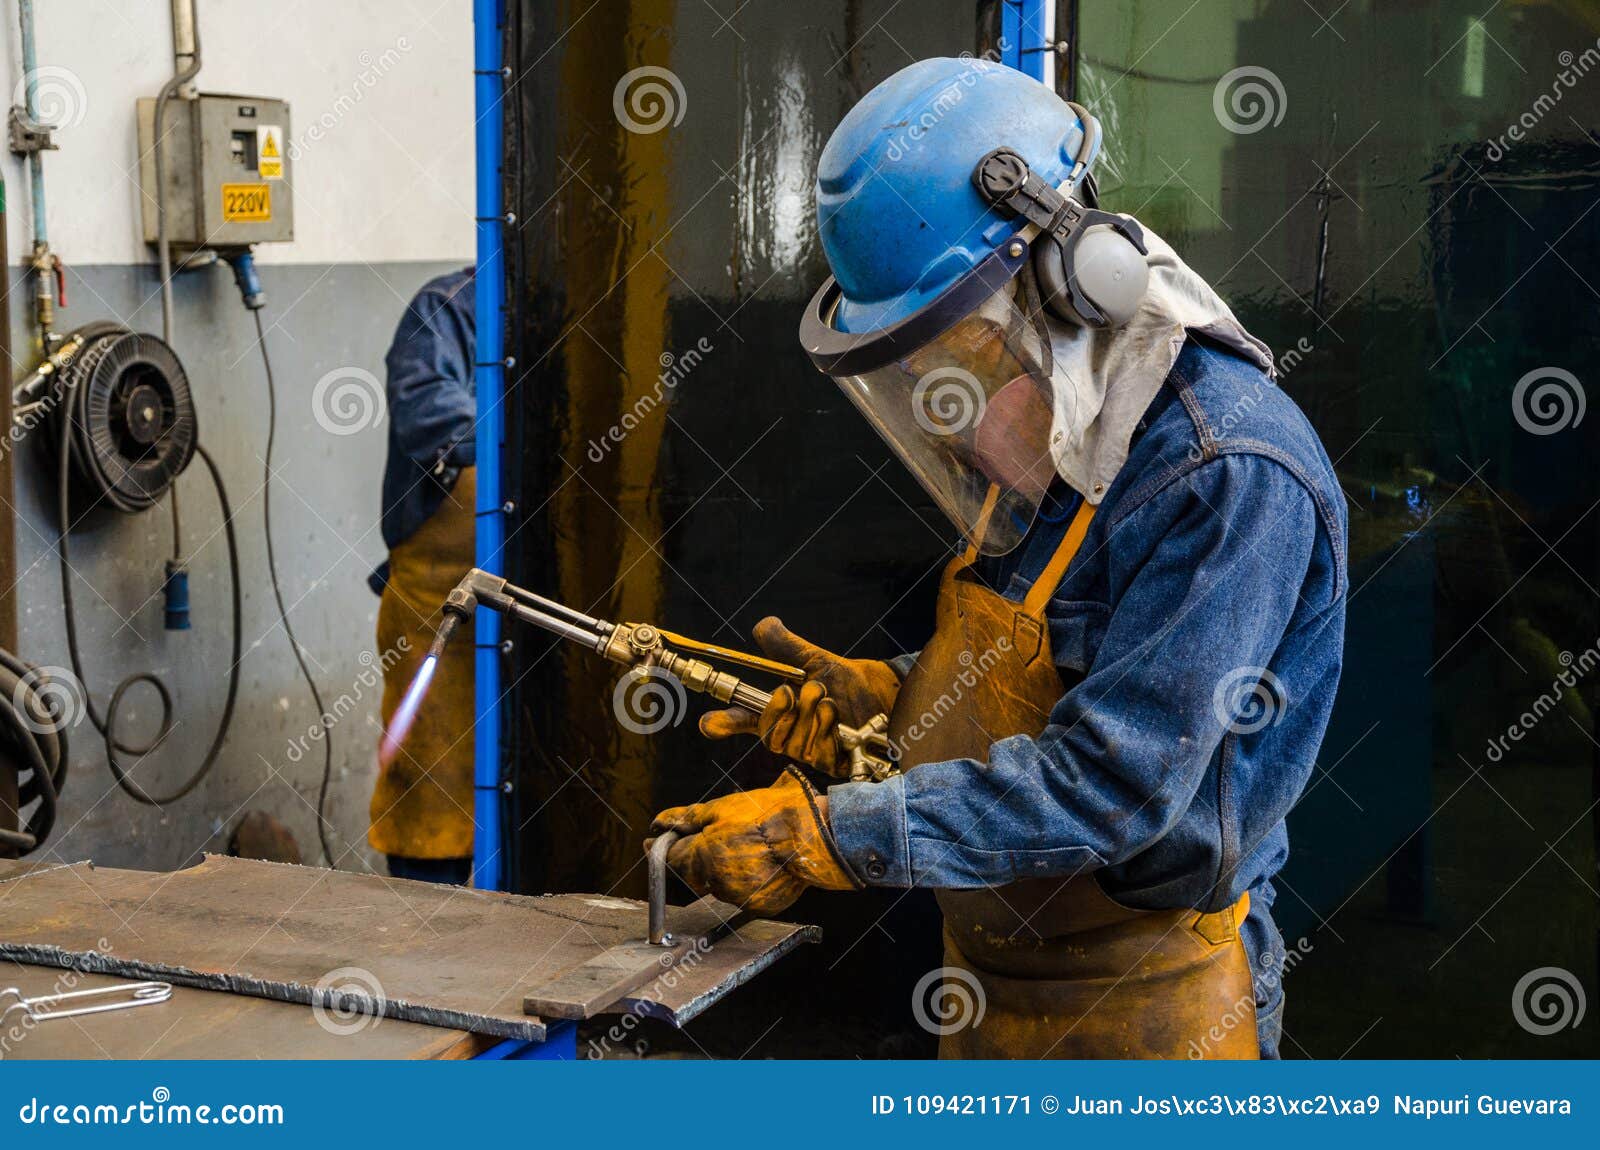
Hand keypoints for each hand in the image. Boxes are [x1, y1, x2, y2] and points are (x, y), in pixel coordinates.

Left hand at [646, 768, 859, 915]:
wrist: (812, 835)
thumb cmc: (770, 815)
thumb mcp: (722, 808)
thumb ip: (686, 819)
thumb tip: (659, 822)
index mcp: (705, 855)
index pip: (670, 860)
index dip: (660, 850)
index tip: (653, 843)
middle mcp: (718, 881)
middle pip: (694, 873)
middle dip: (698, 856)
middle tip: (720, 836)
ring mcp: (739, 897)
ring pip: (719, 883)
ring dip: (724, 868)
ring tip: (749, 846)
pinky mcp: (759, 906)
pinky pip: (742, 893)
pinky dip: (746, 880)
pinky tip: (761, 862)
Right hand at [699, 617, 899, 776]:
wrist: (886, 697)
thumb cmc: (848, 682)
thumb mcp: (815, 660)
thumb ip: (786, 646)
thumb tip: (762, 624)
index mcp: (780, 712)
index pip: (744, 721)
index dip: (724, 723)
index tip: (707, 722)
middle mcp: (791, 737)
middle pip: (769, 735)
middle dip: (782, 711)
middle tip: (795, 690)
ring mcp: (810, 754)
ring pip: (794, 744)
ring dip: (811, 717)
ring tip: (829, 702)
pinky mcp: (833, 767)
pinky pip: (818, 755)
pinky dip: (827, 733)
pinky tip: (841, 723)